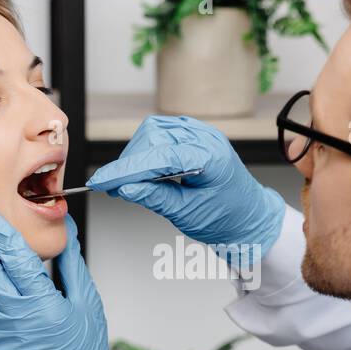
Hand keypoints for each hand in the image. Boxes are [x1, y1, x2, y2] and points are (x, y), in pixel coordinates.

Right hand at [86, 115, 284, 263]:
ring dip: (137, 155)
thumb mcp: (188, 214)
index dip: (126, 169)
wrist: (249, 218)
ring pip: (154, 131)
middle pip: (152, 136)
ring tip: (130, 182)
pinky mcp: (195, 136)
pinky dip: (148, 150)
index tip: (101, 181)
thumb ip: (154, 198)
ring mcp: (202, 133)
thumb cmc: (228, 218)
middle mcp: (207, 138)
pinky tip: (144, 170)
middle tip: (115, 187)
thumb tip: (124, 187)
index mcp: (210, 157)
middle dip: (130, 162)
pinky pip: (162, 133)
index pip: (158, 156)